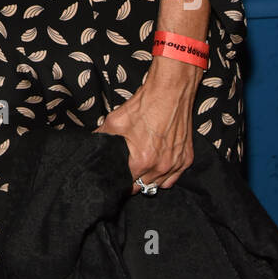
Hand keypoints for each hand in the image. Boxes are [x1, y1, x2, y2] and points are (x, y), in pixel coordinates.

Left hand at [96, 58, 200, 192]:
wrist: (170, 92)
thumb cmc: (146, 105)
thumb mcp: (116, 120)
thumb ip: (102, 136)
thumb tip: (91, 144)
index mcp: (143, 160)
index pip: (127, 183)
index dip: (120, 179)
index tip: (116, 176)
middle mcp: (161, 166)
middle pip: (143, 185)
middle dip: (134, 180)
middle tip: (127, 170)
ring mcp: (176, 163)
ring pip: (159, 184)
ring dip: (149, 179)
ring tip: (141, 169)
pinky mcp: (186, 158)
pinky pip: (174, 177)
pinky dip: (166, 176)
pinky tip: (157, 166)